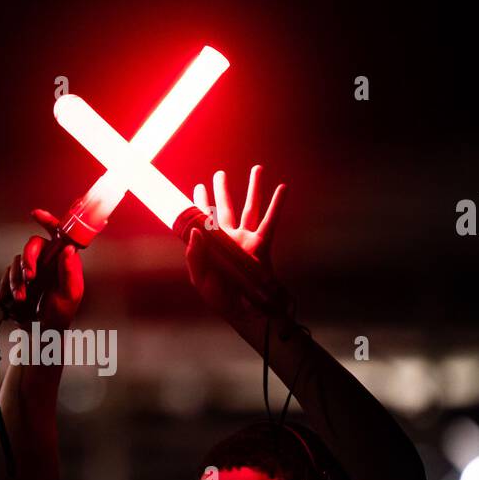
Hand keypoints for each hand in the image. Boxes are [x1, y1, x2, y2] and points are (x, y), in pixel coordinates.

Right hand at [0, 209, 84, 329]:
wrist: (41, 332)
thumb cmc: (60, 314)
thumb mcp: (69, 294)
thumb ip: (69, 272)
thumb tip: (69, 249)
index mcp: (61, 260)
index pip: (56, 234)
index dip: (47, 221)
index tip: (36, 214)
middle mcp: (45, 260)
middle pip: (31, 245)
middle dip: (28, 260)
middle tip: (29, 277)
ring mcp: (29, 269)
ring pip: (16, 261)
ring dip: (17, 281)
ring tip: (22, 298)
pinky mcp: (15, 279)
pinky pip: (6, 275)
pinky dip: (7, 287)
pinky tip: (13, 300)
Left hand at [188, 165, 285, 321]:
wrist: (244, 311)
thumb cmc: (220, 298)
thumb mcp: (200, 279)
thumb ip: (195, 255)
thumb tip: (195, 230)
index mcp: (212, 246)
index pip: (202, 219)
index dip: (198, 203)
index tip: (198, 187)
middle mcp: (229, 239)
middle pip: (225, 208)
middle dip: (222, 191)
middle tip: (219, 174)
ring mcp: (246, 241)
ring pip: (250, 208)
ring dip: (254, 188)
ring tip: (258, 168)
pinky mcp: (262, 246)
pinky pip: (270, 221)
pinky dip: (277, 204)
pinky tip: (283, 187)